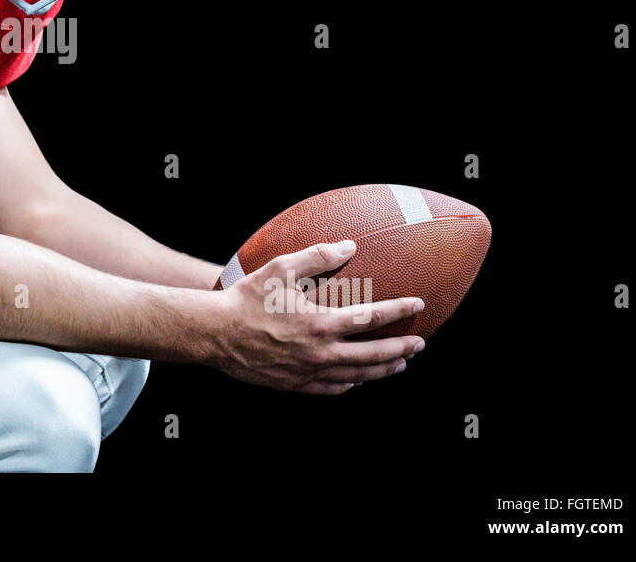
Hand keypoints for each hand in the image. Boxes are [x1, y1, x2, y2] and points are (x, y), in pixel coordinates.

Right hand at [210, 240, 425, 393]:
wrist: (215, 334)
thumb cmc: (247, 298)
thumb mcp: (281, 269)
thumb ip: (317, 257)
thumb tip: (349, 246)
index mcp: (321, 323)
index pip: (371, 318)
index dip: (398, 310)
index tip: (418, 304)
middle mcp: (320, 352)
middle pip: (374, 355)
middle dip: (401, 348)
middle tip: (419, 343)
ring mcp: (309, 372)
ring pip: (357, 375)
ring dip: (383, 370)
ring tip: (400, 364)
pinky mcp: (295, 384)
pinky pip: (331, 389)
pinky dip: (350, 384)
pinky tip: (357, 380)